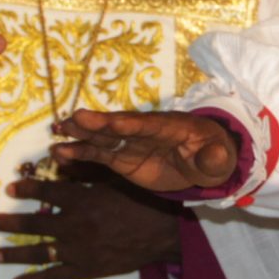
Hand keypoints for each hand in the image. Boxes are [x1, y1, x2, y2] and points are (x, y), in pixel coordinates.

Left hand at [0, 168, 182, 278]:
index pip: (45, 194)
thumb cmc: (142, 200)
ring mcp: (78, 251)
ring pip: (39, 253)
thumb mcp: (115, 178)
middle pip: (33, 225)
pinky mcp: (86, 269)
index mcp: (80, 201)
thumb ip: (85, 170)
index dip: (26, 191)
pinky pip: (56, 276)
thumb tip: (58, 158)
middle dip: (8, 223)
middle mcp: (74, 226)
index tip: (9, 189)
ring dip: (14, 254)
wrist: (164, 233)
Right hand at [52, 110, 240, 193]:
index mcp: (171, 126)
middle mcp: (145, 131)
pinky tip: (60, 153)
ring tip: (58, 133)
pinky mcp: (123, 159)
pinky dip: (80, 154)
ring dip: (82, 135)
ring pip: (104, 138)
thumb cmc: (213, 154)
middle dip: (98, 124)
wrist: (204, 160)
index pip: (148, 125)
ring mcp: (132, 144)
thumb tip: (213, 158)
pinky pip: (100, 156)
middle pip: (119, 127)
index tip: (111, 123)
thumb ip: (215, 157)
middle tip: (74, 119)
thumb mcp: (220, 158)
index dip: (130, 124)